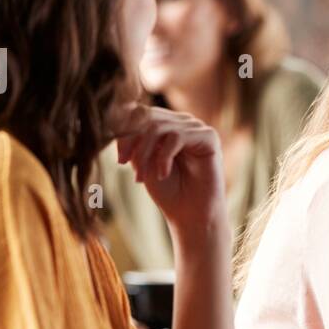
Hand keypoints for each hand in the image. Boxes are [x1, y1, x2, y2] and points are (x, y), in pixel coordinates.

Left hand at [113, 105, 227, 245]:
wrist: (191, 216)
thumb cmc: (167, 191)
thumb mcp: (142, 161)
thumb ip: (133, 138)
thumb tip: (120, 115)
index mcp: (166, 125)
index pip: (140, 112)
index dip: (124, 129)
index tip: (119, 158)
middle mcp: (182, 122)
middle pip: (147, 115)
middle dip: (131, 141)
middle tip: (123, 164)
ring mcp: (196, 127)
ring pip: (159, 126)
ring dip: (144, 152)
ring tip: (140, 175)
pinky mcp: (209, 137)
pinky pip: (177, 136)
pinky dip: (163, 157)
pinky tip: (162, 174)